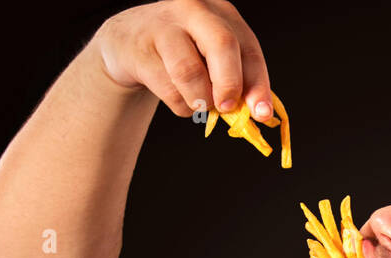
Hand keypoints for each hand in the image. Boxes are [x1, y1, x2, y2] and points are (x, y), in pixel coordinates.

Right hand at [96, 0, 272, 118]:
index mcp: (221, 12)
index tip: (261, 114)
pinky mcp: (141, 49)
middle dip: (230, 83)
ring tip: (200, 105)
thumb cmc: (181, 53)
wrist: (128, 43)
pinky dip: (180, 105)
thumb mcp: (212, 59)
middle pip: (222, 45)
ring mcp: (165, 26)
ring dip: (200, 100)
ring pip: (191, 71)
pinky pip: (168, 88)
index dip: (258, 83)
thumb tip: (256, 112)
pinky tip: (179, 99)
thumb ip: (236, 80)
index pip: (248, 47)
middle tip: (228, 108)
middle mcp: (194, 10)